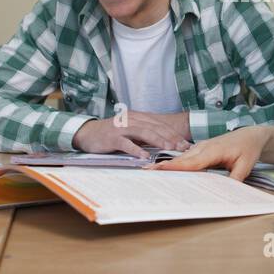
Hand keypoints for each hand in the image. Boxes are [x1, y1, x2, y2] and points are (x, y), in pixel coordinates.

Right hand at [73, 110, 192, 157]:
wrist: (87, 132)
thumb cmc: (111, 134)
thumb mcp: (130, 131)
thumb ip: (145, 135)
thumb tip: (165, 143)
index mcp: (138, 117)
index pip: (160, 125)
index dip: (174, 134)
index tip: (186, 144)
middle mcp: (132, 120)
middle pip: (155, 127)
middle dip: (171, 137)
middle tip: (183, 148)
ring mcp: (122, 128)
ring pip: (144, 132)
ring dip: (158, 140)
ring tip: (169, 149)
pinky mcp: (112, 138)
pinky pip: (126, 143)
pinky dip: (136, 149)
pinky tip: (145, 156)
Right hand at [150, 126, 270, 181]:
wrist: (251, 135)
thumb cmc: (248, 148)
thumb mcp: (246, 165)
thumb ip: (235, 178)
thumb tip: (226, 192)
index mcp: (213, 150)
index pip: (191, 162)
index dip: (175, 167)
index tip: (160, 169)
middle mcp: (203, 148)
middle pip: (181, 159)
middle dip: (163, 166)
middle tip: (145, 172)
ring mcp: (200, 148)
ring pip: (181, 158)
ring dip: (166, 165)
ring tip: (150, 173)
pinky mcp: (200, 150)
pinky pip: (185, 159)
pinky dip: (174, 164)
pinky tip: (165, 171)